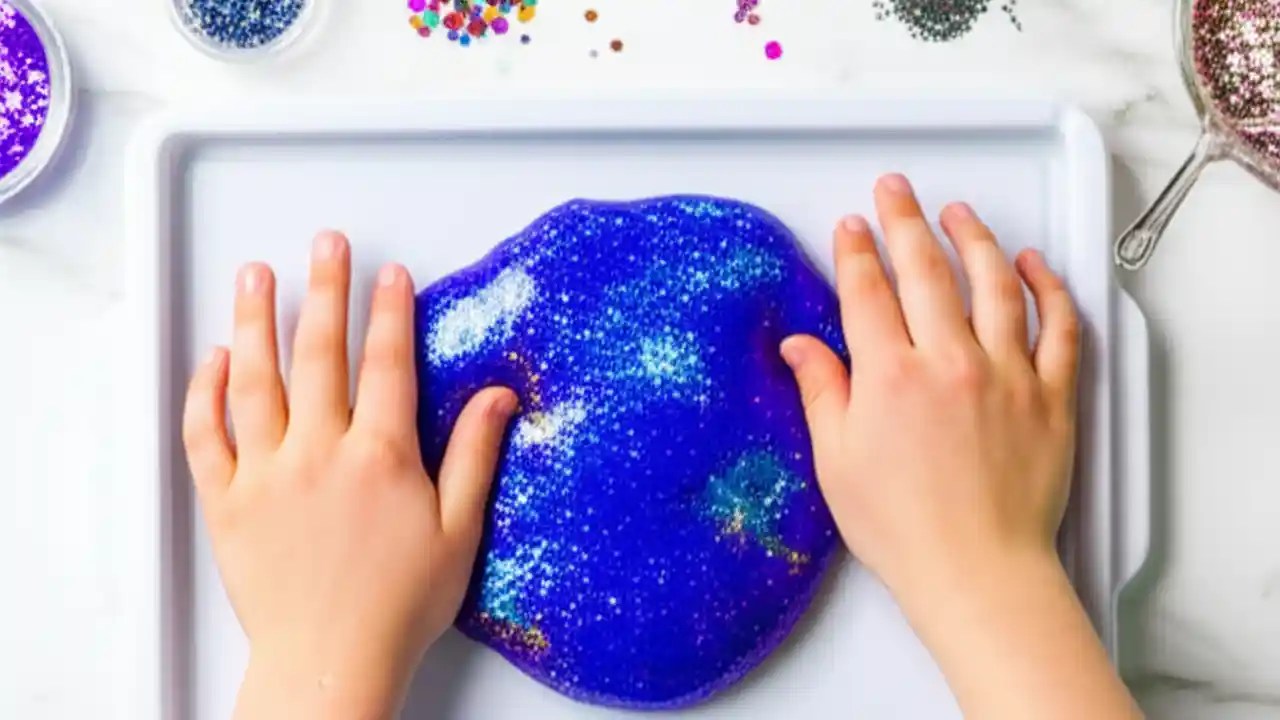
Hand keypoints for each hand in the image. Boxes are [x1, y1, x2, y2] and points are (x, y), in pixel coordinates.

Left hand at [182, 232, 516, 719]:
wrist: (330, 662)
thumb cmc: (399, 604)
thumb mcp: (459, 529)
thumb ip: (475, 455)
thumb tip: (499, 397)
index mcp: (381, 456)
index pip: (386, 363)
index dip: (390, 312)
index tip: (390, 274)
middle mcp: (320, 452)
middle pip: (321, 353)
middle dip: (327, 291)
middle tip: (326, 245)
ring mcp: (267, 473)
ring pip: (256, 380)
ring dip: (256, 321)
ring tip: (257, 275)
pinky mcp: (227, 502)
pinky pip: (207, 436)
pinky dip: (205, 394)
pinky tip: (212, 360)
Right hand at [782, 173, 1077, 597]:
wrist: (977, 573)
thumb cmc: (903, 529)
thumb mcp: (837, 462)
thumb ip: (822, 392)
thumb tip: (799, 346)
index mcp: (890, 377)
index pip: (867, 292)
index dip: (856, 251)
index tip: (851, 226)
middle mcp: (949, 362)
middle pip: (925, 272)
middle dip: (904, 221)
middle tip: (896, 190)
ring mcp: (1006, 374)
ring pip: (993, 284)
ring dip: (973, 239)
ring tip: (958, 213)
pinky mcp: (1050, 395)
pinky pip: (1057, 327)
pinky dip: (1047, 288)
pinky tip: (1032, 264)